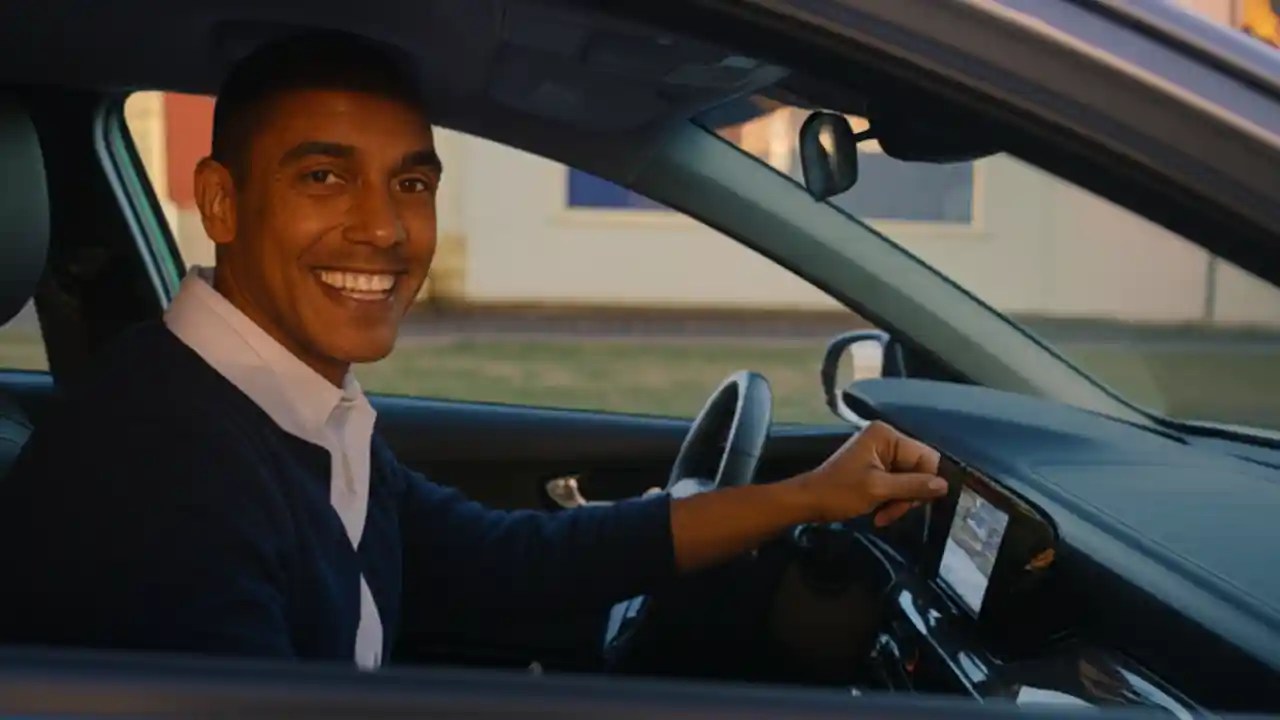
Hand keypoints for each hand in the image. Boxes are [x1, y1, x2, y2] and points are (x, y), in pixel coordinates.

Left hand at [790, 421, 946, 526]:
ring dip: (899, 502)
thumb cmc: (839, 493)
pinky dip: (891, 502)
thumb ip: (913, 485)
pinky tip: (879, 514)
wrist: (808, 502)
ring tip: (882, 516)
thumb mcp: (878, 489)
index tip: (912, 502)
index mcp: (886, 435)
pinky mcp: (877, 469)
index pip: (926, 457)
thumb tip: (945, 485)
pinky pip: (897, 485)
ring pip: (910, 482)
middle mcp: (886, 439)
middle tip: (891, 512)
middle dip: (908, 495)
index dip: (925, 482)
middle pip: (919, 470)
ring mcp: (881, 454)